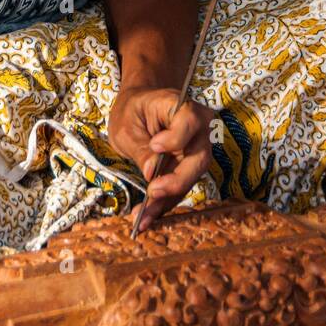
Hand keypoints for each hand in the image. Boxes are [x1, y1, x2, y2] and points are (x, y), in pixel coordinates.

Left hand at [108, 85, 217, 232]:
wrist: (138, 111)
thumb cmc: (132, 111)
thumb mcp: (128, 126)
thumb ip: (141, 148)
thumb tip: (152, 174)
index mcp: (182, 107)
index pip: (190, 121)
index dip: (176, 137)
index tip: (155, 146)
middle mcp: (198, 130)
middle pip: (198, 159)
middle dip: (176, 181)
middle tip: (152, 193)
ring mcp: (196, 151)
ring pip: (189, 179)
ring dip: (166, 201)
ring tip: (142, 217)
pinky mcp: (189, 169)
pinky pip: (180, 189)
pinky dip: (163, 204)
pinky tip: (145, 218)